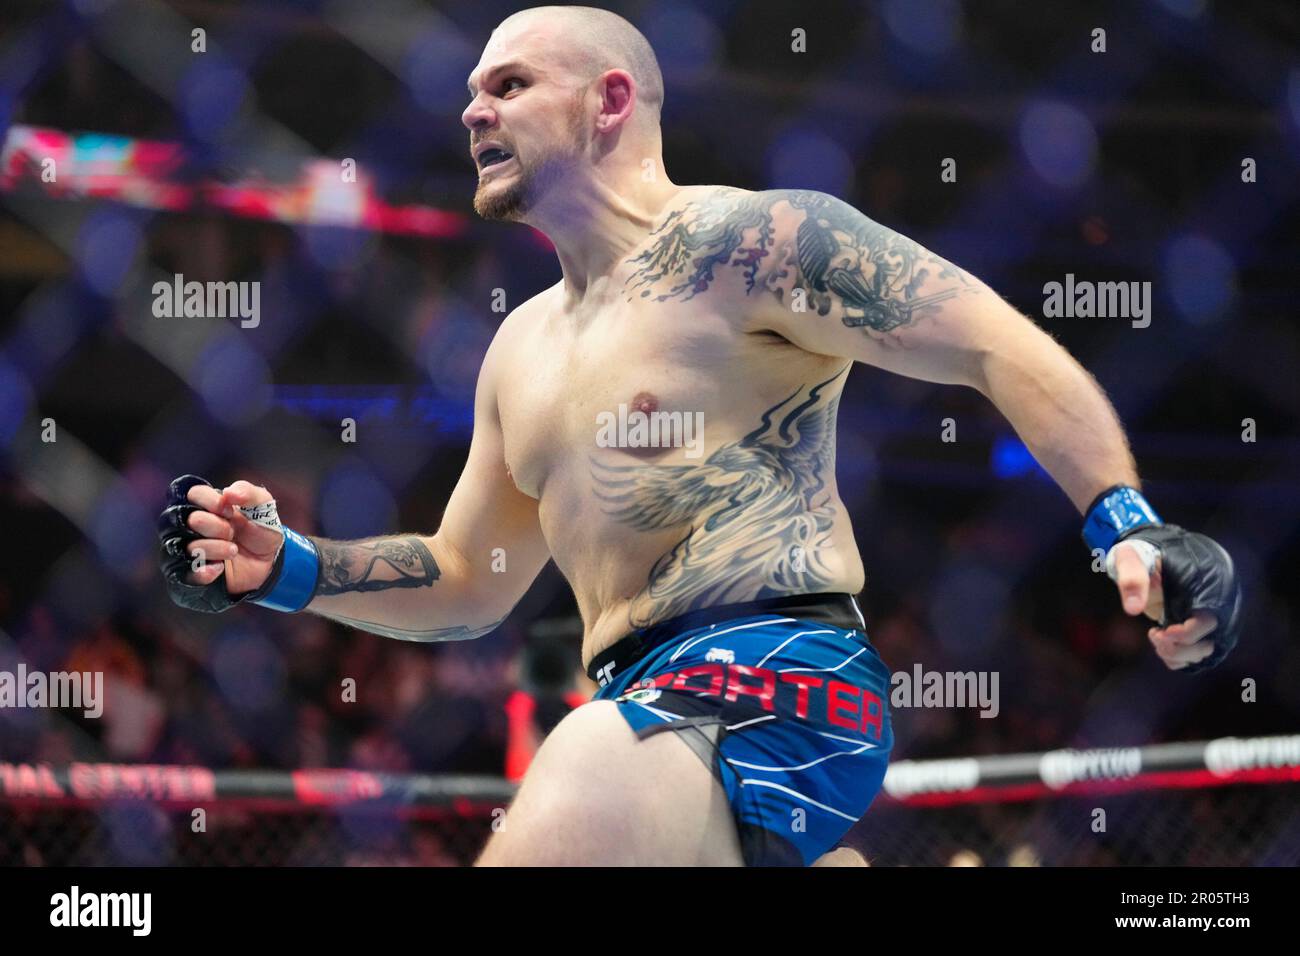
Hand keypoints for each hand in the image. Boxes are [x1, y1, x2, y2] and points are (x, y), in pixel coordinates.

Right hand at [158, 475, 282, 611]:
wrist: (268, 562)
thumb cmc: (260, 530)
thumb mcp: (263, 507)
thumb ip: (249, 493)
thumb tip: (228, 492)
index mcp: (206, 505)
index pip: (194, 494)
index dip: (211, 501)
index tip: (230, 510)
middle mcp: (192, 526)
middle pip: (189, 519)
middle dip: (214, 525)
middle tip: (232, 532)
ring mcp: (189, 550)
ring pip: (187, 546)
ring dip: (214, 547)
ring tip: (233, 550)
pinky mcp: (191, 573)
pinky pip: (184, 574)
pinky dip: (202, 571)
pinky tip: (220, 568)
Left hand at [1108, 524, 1242, 672]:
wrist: (1152, 552)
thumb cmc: (1144, 553)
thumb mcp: (1131, 558)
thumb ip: (1131, 579)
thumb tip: (1133, 610)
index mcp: (1209, 581)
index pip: (1210, 619)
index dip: (1187, 634)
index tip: (1159, 632)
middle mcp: (1219, 601)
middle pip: (1213, 641)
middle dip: (1180, 647)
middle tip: (1154, 635)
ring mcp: (1213, 615)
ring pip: (1208, 650)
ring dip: (1179, 654)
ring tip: (1155, 636)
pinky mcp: (1203, 626)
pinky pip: (1200, 652)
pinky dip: (1181, 657)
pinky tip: (1161, 643)